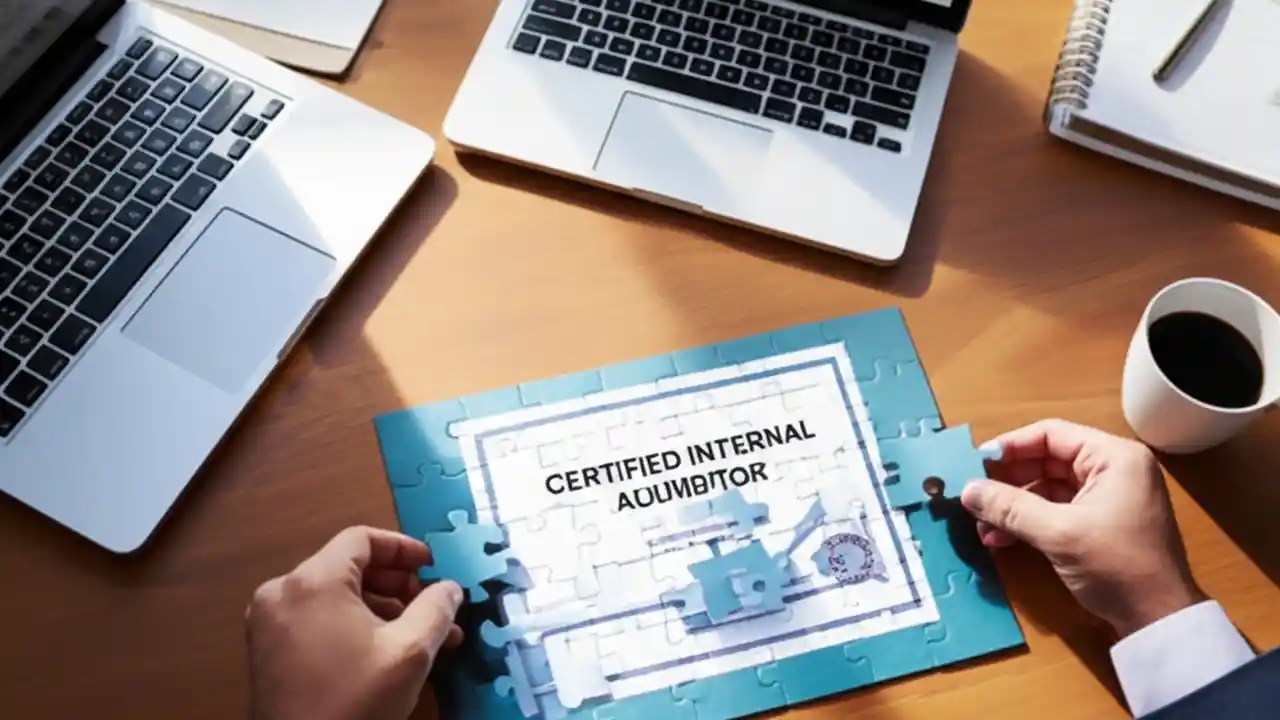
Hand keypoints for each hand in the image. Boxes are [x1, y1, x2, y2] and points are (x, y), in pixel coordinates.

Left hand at [246, 526, 463, 719]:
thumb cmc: (355, 701)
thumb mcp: (410, 652)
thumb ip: (436, 609)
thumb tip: (449, 587)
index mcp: (312, 581)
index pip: (361, 539)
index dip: (403, 548)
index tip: (433, 567)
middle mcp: (281, 592)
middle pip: (347, 565)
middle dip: (396, 584)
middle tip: (432, 606)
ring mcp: (268, 622)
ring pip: (333, 594)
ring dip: (378, 606)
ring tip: (418, 634)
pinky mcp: (267, 649)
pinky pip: (315, 617)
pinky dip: (350, 623)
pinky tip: (383, 649)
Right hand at [961, 419, 1205, 637]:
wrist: (1160, 620)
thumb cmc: (1117, 566)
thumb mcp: (1059, 534)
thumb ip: (1010, 507)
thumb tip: (966, 491)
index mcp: (1114, 458)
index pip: (1051, 435)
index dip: (1010, 447)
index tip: (975, 463)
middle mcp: (1113, 470)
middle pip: (1047, 461)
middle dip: (1007, 482)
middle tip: (974, 497)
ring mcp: (1108, 498)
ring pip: (1047, 489)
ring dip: (1013, 506)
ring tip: (982, 525)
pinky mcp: (1100, 524)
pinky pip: (1056, 511)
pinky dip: (1028, 522)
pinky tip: (1000, 538)